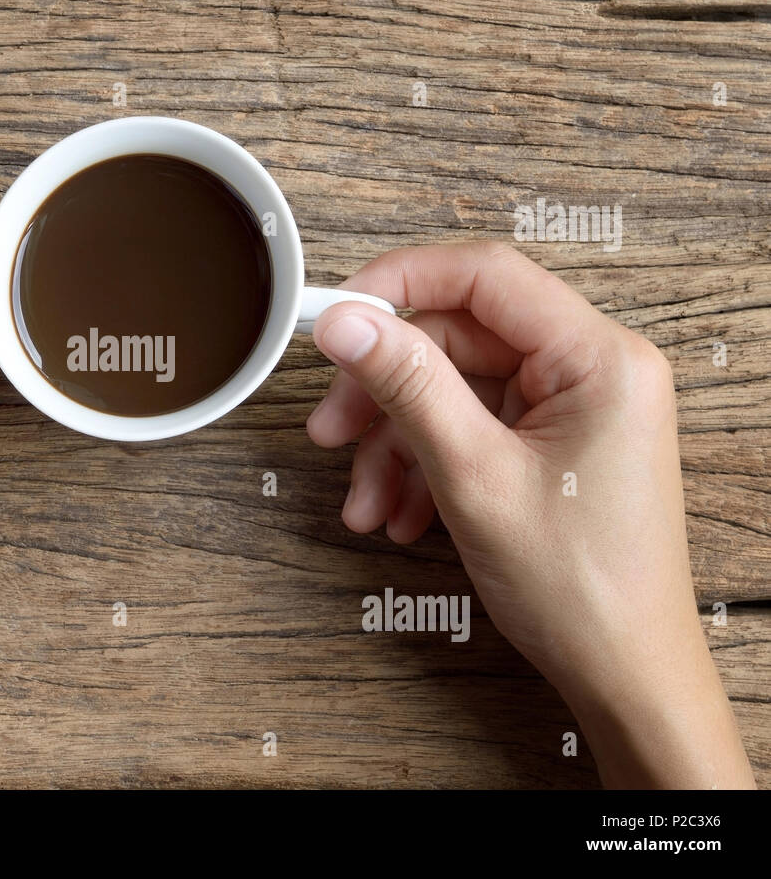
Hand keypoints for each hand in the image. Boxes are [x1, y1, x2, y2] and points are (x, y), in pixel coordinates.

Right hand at [307, 242, 753, 788]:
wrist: (622, 675)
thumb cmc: (580, 588)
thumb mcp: (474, 476)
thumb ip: (408, 386)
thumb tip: (348, 322)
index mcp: (597, 358)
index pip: (484, 277)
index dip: (399, 284)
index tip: (337, 315)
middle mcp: (592, 370)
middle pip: (457, 340)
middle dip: (385, 393)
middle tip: (331, 431)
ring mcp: (572, 408)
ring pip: (453, 390)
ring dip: (396, 444)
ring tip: (366, 501)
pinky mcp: (552, 443)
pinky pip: (469, 428)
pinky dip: (424, 466)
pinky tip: (400, 513)